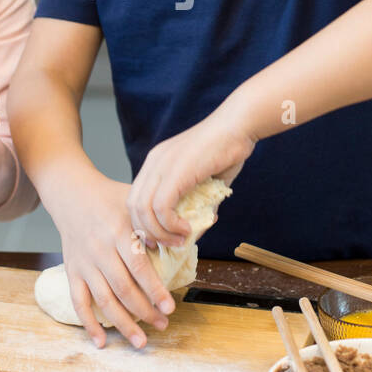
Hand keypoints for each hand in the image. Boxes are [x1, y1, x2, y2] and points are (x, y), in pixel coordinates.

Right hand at [55, 176, 176, 349]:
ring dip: (123, 324)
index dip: (155, 290)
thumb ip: (156, 222)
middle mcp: (99, 249)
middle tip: (163, 325)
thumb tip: (183, 240)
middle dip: (145, 311)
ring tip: (141, 341)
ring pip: (103, 300)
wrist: (72, 194)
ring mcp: (84, 263)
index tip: (170, 308)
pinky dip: (89, 324)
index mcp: (118, 231)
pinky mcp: (72, 271)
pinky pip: (79, 302)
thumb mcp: (135, 201)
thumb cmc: (110, 198)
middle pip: (123, 288)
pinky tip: (101, 342)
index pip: (139, 266)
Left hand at [127, 104, 255, 249]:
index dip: (143, 224)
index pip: (135, 199)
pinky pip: (161, 207)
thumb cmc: (228, 150)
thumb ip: (198, 206)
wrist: (239, 125)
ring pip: (143, 209)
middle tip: (166, 246)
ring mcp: (162, 165)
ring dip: (160, 233)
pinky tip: (186, 229)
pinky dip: (170, 225)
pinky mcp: (175, 171)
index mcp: (156, 164)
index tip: (159, 240)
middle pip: (132, 206)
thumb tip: (193, 233)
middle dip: (147, 232)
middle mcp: (153, 163)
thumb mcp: (207, 184)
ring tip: (179, 240)